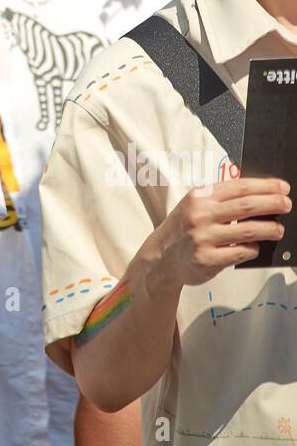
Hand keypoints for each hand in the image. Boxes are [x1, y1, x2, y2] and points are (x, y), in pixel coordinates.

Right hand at [145, 176, 290, 288]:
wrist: (160, 257)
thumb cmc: (183, 229)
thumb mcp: (195, 205)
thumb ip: (220, 199)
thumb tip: (258, 195)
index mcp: (200, 196)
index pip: (239, 186)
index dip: (265, 186)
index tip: (282, 187)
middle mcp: (201, 214)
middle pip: (247, 206)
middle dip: (272, 203)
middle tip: (286, 204)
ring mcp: (204, 238)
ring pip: (249, 230)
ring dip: (270, 228)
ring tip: (279, 229)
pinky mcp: (207, 259)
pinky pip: (241, 252)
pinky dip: (253, 248)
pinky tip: (256, 246)